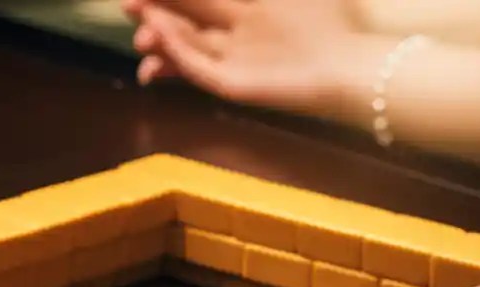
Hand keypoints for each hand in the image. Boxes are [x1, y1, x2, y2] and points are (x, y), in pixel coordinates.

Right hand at [126, 0, 358, 115]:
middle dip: (155, 11)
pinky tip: (159, 32)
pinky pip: (196, 66)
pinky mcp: (232, 85)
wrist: (353, 66)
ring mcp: (232, 60)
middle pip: (186, 20)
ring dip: (158, 35)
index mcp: (251, 8)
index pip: (202, 1)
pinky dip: (175, 51)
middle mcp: (237, 34)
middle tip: (126, 4)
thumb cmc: (331, 19)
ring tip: (139, 24)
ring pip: (184, 45)